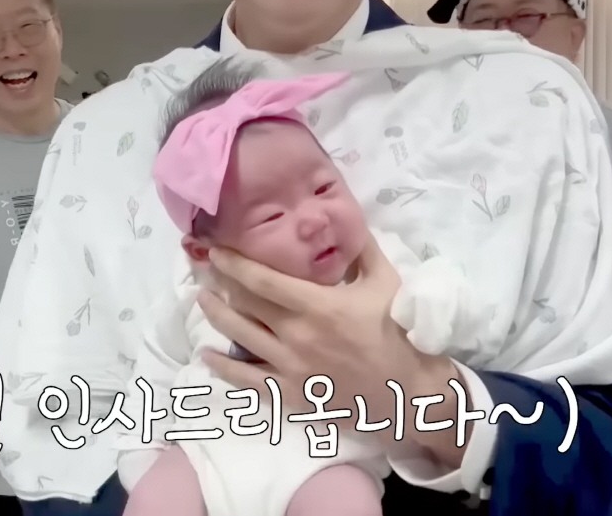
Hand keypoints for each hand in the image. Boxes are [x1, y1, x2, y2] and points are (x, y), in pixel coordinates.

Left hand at [197, 229, 467, 465]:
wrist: (409, 392)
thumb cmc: (398, 334)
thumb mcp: (386, 283)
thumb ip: (362, 249)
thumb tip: (344, 217)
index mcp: (318, 305)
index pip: (262, 280)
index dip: (234, 264)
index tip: (215, 250)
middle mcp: (297, 335)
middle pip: (246, 304)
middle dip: (220, 284)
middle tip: (204, 268)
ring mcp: (289, 367)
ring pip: (240, 336)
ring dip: (217, 315)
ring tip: (202, 300)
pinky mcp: (289, 394)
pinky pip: (246, 380)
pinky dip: (222, 366)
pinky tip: (207, 354)